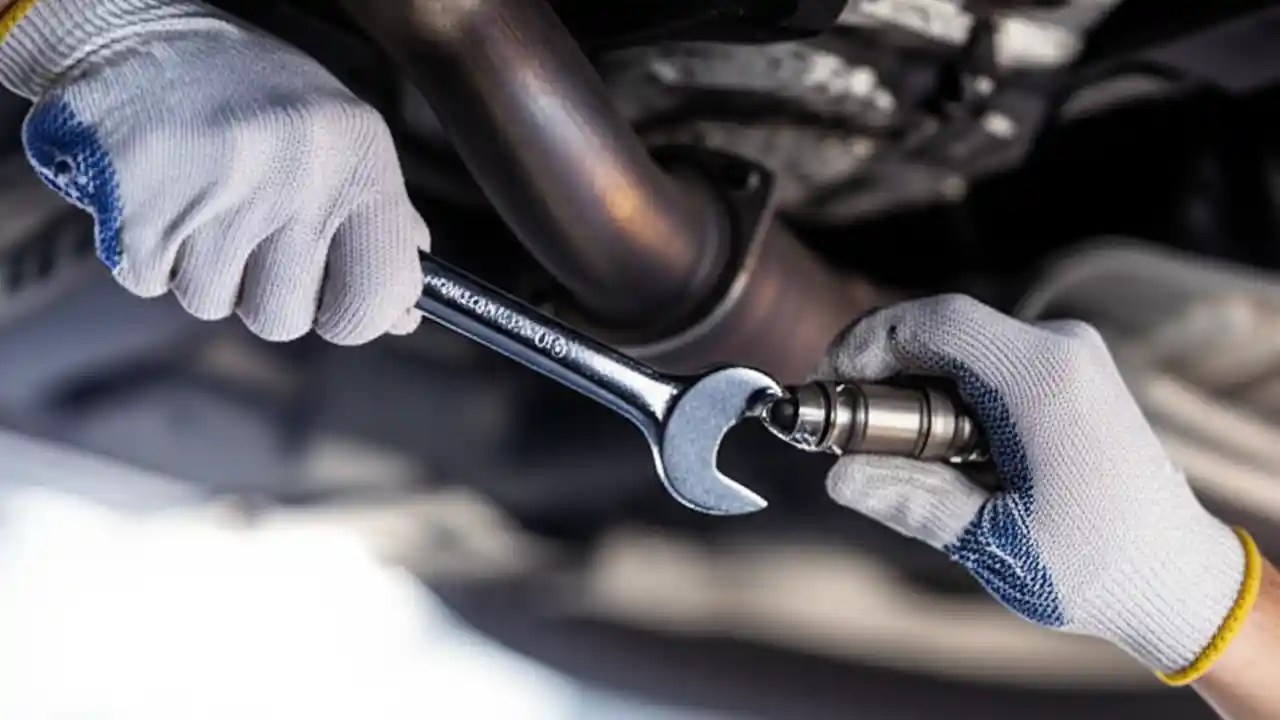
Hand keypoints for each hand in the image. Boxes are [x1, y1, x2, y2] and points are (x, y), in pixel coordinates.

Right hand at [0, 0, 427, 343]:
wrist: (138, 41)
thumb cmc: (253, 97)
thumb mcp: (342, 139)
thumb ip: (381, 223)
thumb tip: (402, 312)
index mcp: (358, 158)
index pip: (382, 292)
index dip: (359, 316)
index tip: (342, 305)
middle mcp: (296, 174)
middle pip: (287, 319)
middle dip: (268, 297)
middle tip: (256, 239)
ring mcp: (217, 193)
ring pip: (215, 305)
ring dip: (206, 272)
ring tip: (205, 205)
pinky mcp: (140, 209)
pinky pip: (152, 283)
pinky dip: (153, 257)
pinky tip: (164, 201)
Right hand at [822, 294, 1260, 683]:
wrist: (1176, 575)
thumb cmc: (1097, 564)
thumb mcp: (995, 544)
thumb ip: (913, 501)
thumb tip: (838, 475)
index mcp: (1044, 379)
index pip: (937, 321)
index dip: (868, 342)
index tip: (830, 384)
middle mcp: (1061, 351)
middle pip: (944, 327)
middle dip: (882, 367)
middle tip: (843, 423)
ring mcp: (1069, 358)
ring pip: (962, 344)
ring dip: (913, 383)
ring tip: (886, 446)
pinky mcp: (1068, 375)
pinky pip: (987, 361)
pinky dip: (947, 392)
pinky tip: (935, 446)